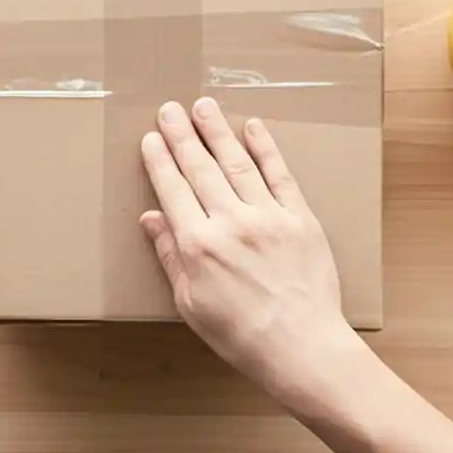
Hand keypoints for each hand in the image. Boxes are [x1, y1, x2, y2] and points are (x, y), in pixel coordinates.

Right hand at [139, 97, 356, 399]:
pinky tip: (252, 128)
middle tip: (169, 109)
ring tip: (203, 106)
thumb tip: (152, 219)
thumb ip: (171, 256)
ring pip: (237, 164)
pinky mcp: (299, 218)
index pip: (173, 190)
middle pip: (201, 169)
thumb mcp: (191, 304)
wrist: (300, 346)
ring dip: (217, 132)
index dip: (160, 161)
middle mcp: (230, 223)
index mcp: (198, 246)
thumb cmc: (241, 334)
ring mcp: (267, 217)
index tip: (151, 138)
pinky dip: (265, 149)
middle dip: (182, 136)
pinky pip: (279, 175)